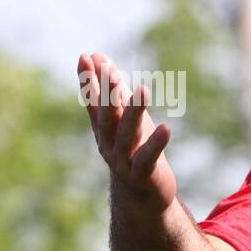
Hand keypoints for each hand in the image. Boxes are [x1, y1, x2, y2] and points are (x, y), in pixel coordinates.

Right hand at [77, 52, 175, 212]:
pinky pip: (147, 157)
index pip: (92, 101)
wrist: (142, 195)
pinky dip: (155, 144)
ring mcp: (123, 160)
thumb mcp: (124, 116)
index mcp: (103, 129)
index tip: (85, 57)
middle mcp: (108, 143)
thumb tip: (99, 56)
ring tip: (143, 90)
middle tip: (108, 69)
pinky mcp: (142, 174)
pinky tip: (165, 128)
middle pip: (106, 116)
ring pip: (126, 134)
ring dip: (133, 112)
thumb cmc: (134, 149)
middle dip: (106, 93)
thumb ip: (112, 88)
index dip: (88, 81)